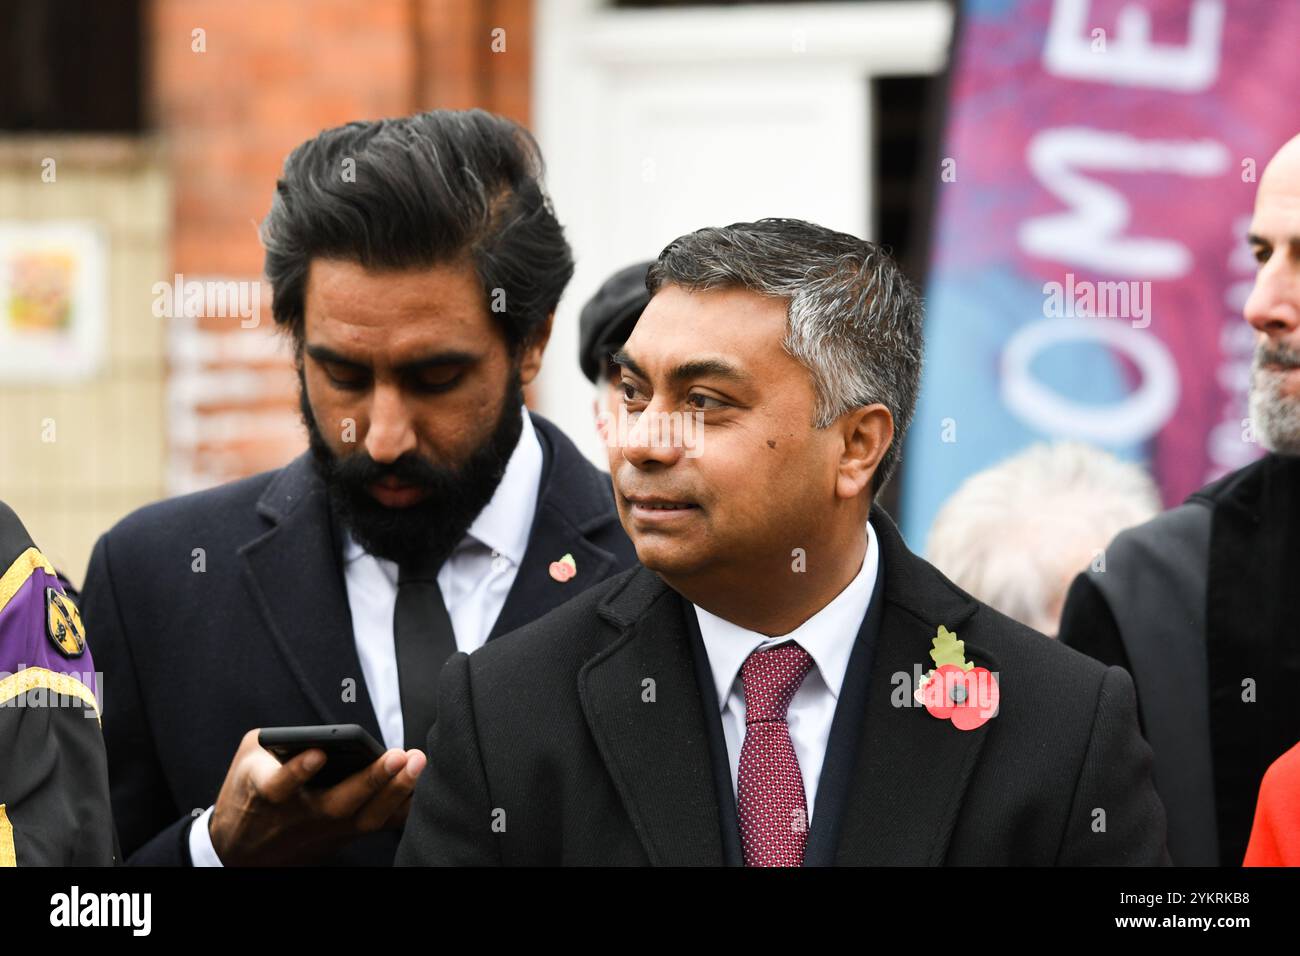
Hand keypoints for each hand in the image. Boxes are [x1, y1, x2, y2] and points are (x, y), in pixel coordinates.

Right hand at [207, 729, 426, 865]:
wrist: (240, 850)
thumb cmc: (248, 791)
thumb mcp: (250, 759)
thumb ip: (279, 739)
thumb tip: (319, 732)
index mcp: (268, 792)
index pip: (280, 784)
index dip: (298, 771)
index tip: (318, 753)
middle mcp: (299, 816)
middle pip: (338, 804)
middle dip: (372, 780)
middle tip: (400, 756)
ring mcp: (324, 831)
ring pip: (365, 819)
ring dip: (396, 792)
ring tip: (417, 763)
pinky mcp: (343, 837)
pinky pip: (378, 825)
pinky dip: (402, 807)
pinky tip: (423, 786)